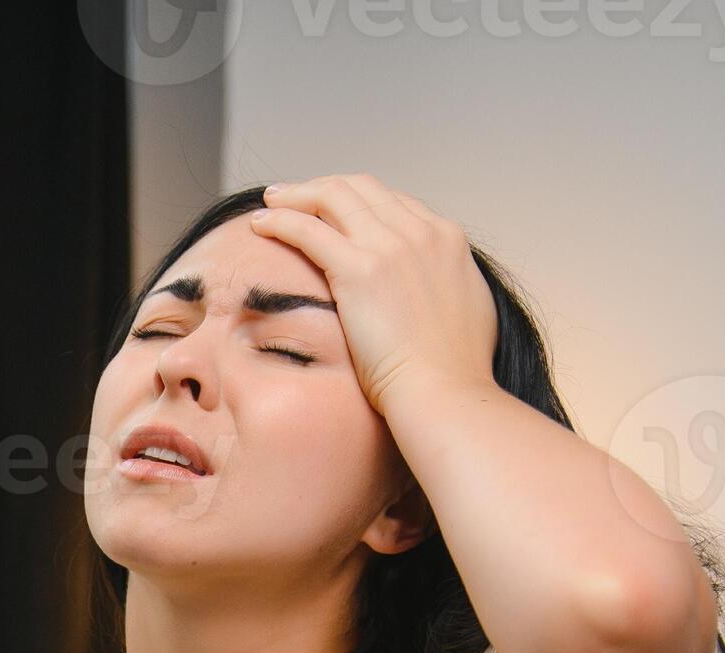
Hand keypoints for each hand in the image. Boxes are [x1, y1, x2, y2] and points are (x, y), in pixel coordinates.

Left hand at [244, 174, 497, 415]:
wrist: (444, 393)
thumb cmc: (452, 373)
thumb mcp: (465, 312)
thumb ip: (443, 287)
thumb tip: (429, 290)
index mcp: (447, 239)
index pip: (394, 202)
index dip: (358, 202)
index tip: (333, 214)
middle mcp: (420, 232)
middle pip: (362, 188)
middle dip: (324, 188)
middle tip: (294, 197)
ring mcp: (390, 246)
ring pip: (332, 197)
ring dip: (297, 194)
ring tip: (271, 201)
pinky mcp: (358, 268)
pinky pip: (308, 229)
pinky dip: (280, 219)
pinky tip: (260, 224)